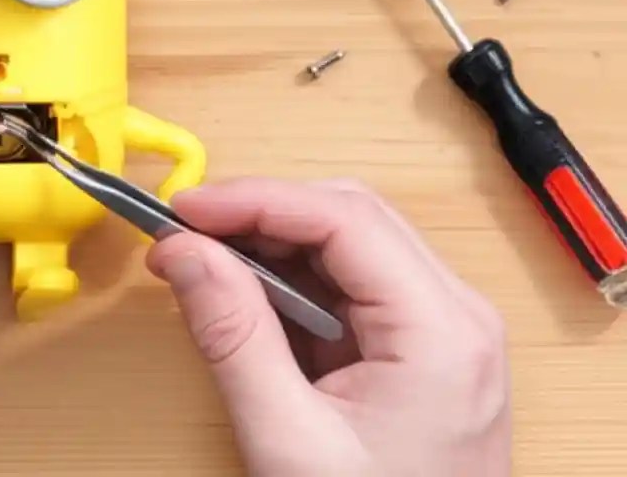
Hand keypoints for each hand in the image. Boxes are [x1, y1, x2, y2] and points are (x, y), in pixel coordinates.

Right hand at [147, 178, 509, 476]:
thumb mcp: (288, 440)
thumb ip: (234, 337)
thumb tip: (185, 252)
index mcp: (440, 331)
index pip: (344, 219)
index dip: (255, 199)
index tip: (184, 209)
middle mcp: (455, 314)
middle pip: (349, 216)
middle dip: (259, 213)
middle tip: (183, 232)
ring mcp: (442, 328)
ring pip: (348, 242)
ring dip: (270, 243)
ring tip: (200, 262)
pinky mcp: (420, 346)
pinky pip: (351, 284)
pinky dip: (291, 279)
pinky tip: (242, 295)